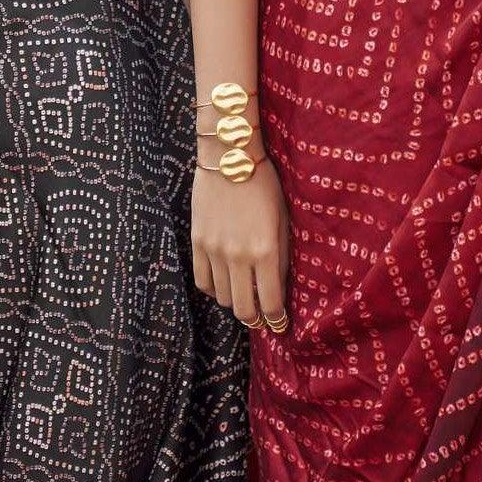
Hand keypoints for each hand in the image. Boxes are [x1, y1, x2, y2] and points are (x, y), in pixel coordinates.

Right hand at [193, 160, 290, 335]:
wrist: (229, 158)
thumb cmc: (264, 186)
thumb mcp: (283, 220)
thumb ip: (281, 256)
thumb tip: (278, 287)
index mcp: (265, 251)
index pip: (270, 303)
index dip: (276, 319)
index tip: (280, 323)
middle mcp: (238, 257)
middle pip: (244, 308)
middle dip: (256, 319)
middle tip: (262, 319)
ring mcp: (214, 251)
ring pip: (223, 298)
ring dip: (236, 303)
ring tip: (244, 299)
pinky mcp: (198, 242)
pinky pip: (202, 281)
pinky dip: (214, 290)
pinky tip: (223, 285)